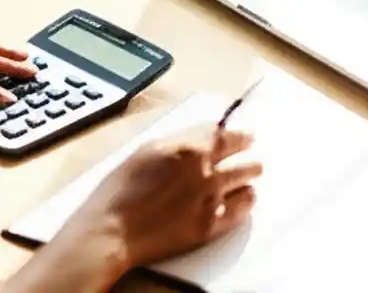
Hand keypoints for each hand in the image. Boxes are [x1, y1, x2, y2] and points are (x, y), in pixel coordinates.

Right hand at [64, 126, 261, 268]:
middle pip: (241, 161)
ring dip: (248, 179)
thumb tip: (197, 138)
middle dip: (248, 158)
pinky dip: (245, 203)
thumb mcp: (146, 151)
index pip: (226, 136)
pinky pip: (240, 212)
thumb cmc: (120, 189)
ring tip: (252, 178)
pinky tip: (246, 199)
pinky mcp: (210, 227)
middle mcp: (205, 172)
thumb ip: (177, 142)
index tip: (246, 137)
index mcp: (188, 149)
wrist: (113, 230)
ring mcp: (210, 201)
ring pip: (244, 184)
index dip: (239, 136)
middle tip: (253, 159)